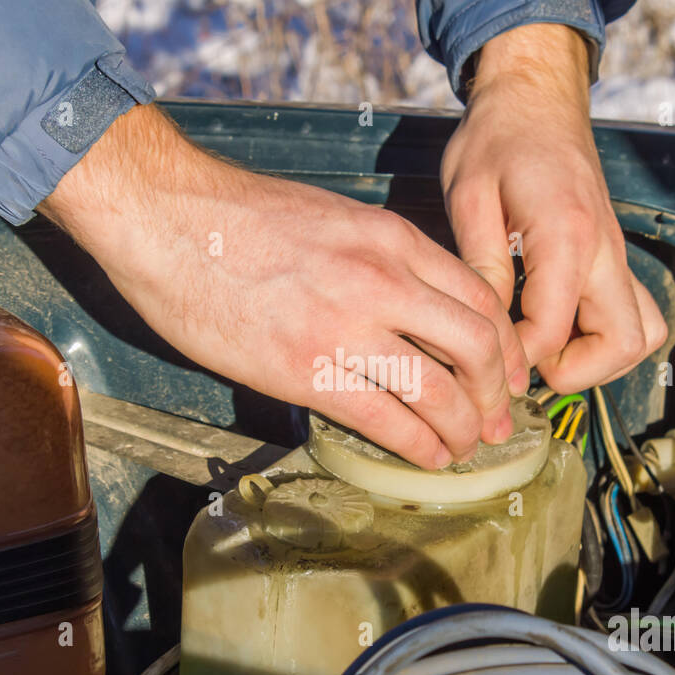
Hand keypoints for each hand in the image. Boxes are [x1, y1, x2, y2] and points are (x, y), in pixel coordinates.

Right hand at [40, 104, 529, 468]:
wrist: (169, 218)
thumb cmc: (239, 218)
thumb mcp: (333, 218)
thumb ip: (379, 257)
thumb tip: (409, 304)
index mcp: (391, 239)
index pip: (479, 296)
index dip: (504, 346)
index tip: (506, 373)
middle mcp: (384, 280)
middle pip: (477, 346)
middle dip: (496, 393)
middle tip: (498, 420)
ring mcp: (348, 327)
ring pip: (441, 391)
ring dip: (464, 429)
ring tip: (464, 447)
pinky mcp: (307, 370)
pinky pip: (387, 420)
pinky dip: (420, 447)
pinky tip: (427, 457)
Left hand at [440, 23, 665, 392]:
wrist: (537, 93)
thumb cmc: (496, 138)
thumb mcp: (469, 195)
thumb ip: (482, 265)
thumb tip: (488, 328)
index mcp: (566, 236)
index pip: (552, 332)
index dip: (515, 358)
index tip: (482, 353)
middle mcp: (605, 251)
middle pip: (624, 345)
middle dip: (574, 371)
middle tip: (525, 359)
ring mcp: (617, 255)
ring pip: (642, 334)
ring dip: (599, 358)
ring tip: (544, 347)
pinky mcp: (615, 256)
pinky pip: (635, 313)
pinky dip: (606, 335)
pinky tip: (559, 324)